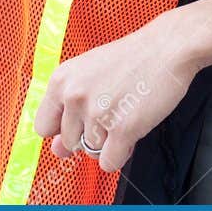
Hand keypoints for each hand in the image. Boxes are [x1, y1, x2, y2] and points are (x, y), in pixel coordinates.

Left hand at [33, 14, 201, 173]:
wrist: (168, 47)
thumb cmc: (132, 58)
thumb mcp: (89, 73)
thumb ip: (68, 109)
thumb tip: (57, 150)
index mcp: (61, 80)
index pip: (44, 127)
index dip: (63, 128)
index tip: (79, 122)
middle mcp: (74, 96)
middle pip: (70, 143)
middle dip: (91, 135)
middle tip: (112, 110)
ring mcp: (97, 114)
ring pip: (92, 153)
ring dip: (109, 142)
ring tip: (125, 113)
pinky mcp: (122, 129)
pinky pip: (110, 163)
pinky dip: (121, 154)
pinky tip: (131, 130)